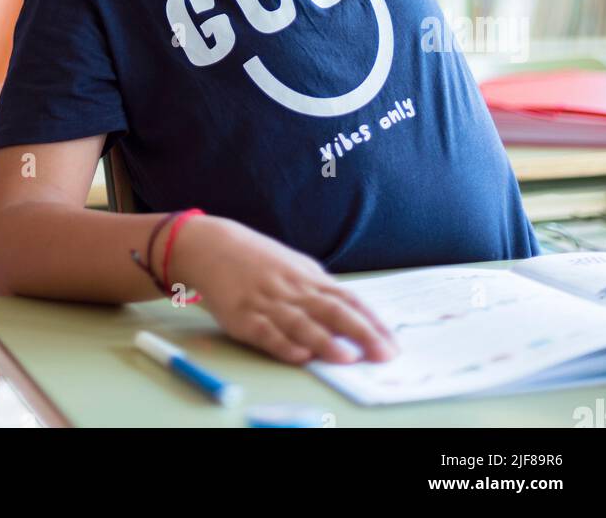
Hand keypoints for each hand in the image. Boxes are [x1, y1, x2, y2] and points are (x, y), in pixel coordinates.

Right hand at [167, 214, 398, 365]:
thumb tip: (353, 314)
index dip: (372, 322)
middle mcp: (293, 290)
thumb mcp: (295, 268)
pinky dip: (283, 344)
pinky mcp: (243, 317)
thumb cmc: (259, 261)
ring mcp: (268, 302)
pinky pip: (266, 332)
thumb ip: (321, 291)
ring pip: (302, 323)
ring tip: (347, 358)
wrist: (213, 246)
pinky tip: (299, 354)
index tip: (392, 343)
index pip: (349, 300)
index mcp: (309, 278)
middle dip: (361, 333)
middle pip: (333, 311)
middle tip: (384, 355)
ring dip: (326, 341)